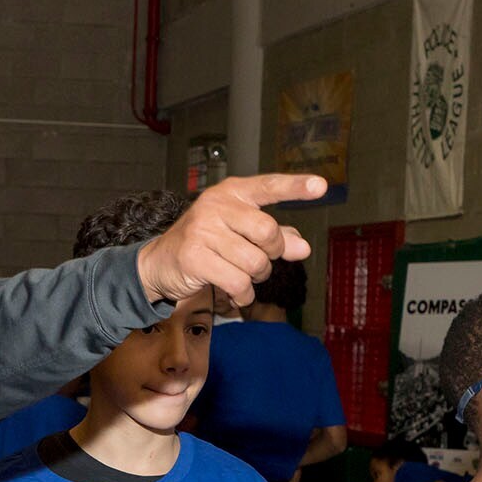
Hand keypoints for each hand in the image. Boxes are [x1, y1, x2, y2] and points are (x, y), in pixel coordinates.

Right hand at [135, 175, 324, 306]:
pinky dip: (243, 294)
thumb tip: (303, 249)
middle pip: (268, 232)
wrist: (159, 263)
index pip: (269, 186)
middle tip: (260, 260)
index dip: (296, 187)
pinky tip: (235, 292)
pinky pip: (238, 282)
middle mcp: (216, 205)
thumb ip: (275, 238)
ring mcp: (202, 230)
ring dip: (256, 278)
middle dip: (272, 254)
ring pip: (254, 262)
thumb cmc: (206, 245)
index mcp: (231, 193)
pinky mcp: (194, 257)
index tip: (321, 187)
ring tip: (241, 275)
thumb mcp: (240, 234)